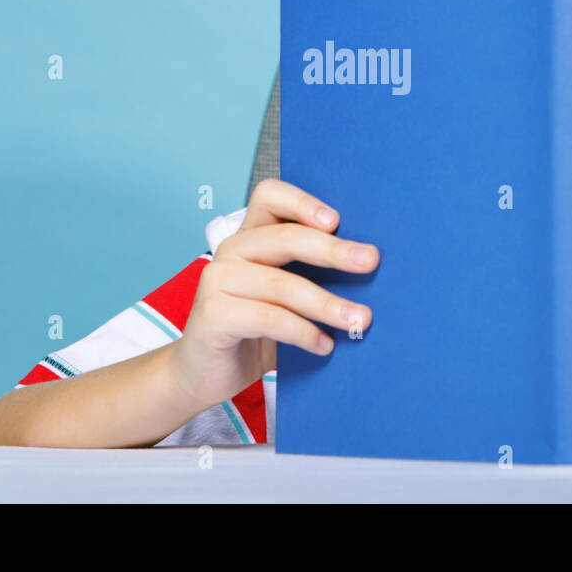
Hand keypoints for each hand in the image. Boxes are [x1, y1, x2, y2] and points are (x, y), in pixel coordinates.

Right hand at [170, 178, 378, 412]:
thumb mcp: (283, 298)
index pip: (269, 196)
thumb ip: (309, 276)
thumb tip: (367, 269)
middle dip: (332, 250)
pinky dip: (303, 332)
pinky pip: (268, 318)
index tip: (337, 220)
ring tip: (359, 320)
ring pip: (282, 284)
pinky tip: (323, 345)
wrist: (202, 374)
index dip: (303, 202)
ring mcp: (217, 280)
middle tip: (369, 262)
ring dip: (327, 303)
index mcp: (250, 237)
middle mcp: (230, 251)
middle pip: (285, 238)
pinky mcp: (213, 314)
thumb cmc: (251, 332)